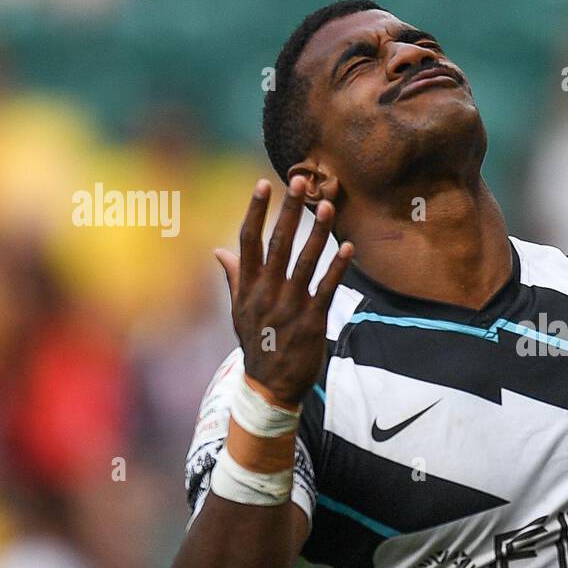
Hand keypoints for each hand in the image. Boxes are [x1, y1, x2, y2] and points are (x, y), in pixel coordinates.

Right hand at [214, 175, 354, 405]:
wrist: (270, 386)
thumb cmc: (257, 343)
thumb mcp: (239, 312)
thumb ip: (234, 278)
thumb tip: (219, 251)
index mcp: (247, 288)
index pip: (248, 241)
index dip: (255, 211)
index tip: (262, 184)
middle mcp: (266, 293)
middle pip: (277, 244)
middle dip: (289, 211)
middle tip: (300, 181)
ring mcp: (289, 307)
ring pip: (304, 262)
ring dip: (317, 233)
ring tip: (328, 206)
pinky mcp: (312, 321)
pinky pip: (327, 289)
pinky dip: (338, 268)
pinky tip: (348, 248)